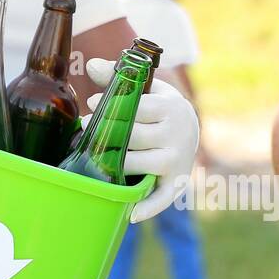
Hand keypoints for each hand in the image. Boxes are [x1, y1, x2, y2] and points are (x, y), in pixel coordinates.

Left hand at [85, 58, 199, 222]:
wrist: (192, 130)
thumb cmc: (160, 109)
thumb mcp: (148, 89)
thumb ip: (120, 77)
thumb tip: (90, 64)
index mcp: (171, 108)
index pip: (136, 109)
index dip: (111, 106)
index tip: (92, 105)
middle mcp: (177, 135)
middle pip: (133, 137)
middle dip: (106, 134)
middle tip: (86, 130)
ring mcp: (177, 160)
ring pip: (137, 164)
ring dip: (114, 165)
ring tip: (95, 158)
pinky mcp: (177, 183)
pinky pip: (161, 199)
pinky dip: (147, 208)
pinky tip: (130, 214)